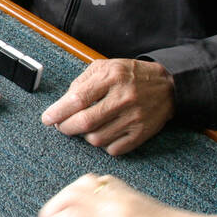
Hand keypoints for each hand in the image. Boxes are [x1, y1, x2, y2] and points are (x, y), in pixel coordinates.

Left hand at [41, 58, 175, 155]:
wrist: (169, 86)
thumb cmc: (131, 75)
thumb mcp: (106, 66)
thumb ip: (82, 82)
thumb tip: (62, 104)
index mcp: (112, 77)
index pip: (78, 98)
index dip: (58, 111)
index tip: (47, 119)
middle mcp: (124, 97)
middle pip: (85, 122)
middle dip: (66, 127)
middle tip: (61, 126)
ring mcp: (135, 117)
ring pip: (97, 138)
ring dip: (85, 136)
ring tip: (86, 127)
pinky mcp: (142, 133)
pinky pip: (113, 149)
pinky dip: (103, 144)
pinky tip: (104, 133)